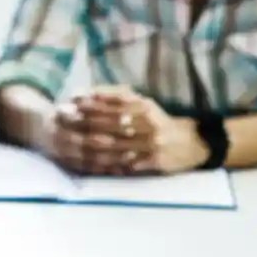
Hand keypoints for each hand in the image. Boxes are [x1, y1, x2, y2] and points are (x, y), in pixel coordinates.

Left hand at [74, 89, 209, 174]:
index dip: (91, 103)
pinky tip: (92, 165)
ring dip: (93, 146)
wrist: (191, 144)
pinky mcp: (155, 161)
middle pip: (112, 123)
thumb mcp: (142, 103)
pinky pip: (128, 165)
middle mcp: (148, 123)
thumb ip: (118, 96)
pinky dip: (110, 165)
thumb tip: (89, 92)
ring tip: (73, 144)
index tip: (71, 103)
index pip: (113, 103)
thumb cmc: (159, 122)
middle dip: (87, 122)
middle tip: (65, 122)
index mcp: (145, 107)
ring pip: (117, 145)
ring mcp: (152, 143)